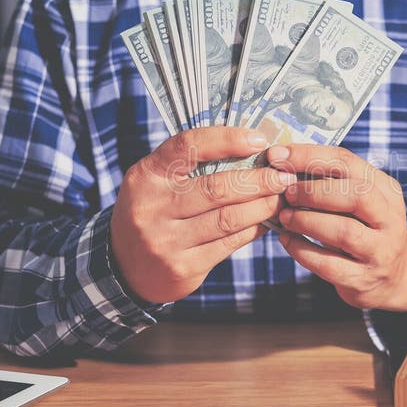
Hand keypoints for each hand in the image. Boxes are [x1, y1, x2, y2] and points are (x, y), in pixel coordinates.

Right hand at [110, 128, 294, 302]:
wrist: (124, 267)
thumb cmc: (153, 211)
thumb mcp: (157, 181)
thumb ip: (191, 165)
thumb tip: (251, 149)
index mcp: (147, 175)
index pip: (189, 146)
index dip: (227, 139)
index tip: (259, 140)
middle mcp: (152, 206)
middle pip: (217, 188)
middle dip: (258, 180)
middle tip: (282, 176)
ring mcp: (166, 240)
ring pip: (227, 218)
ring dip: (261, 207)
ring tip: (280, 198)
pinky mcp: (182, 267)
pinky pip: (228, 244)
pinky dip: (252, 230)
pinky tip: (265, 221)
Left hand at [266, 145, 406, 311]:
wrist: (393, 276)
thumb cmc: (363, 227)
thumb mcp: (359, 200)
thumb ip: (331, 182)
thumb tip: (282, 161)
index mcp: (386, 190)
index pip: (349, 163)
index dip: (310, 156)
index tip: (278, 156)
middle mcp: (389, 218)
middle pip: (357, 195)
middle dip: (315, 191)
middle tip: (286, 192)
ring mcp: (379, 251)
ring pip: (345, 232)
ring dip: (307, 221)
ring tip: (284, 217)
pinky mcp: (363, 279)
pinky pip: (329, 264)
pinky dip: (302, 251)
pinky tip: (287, 240)